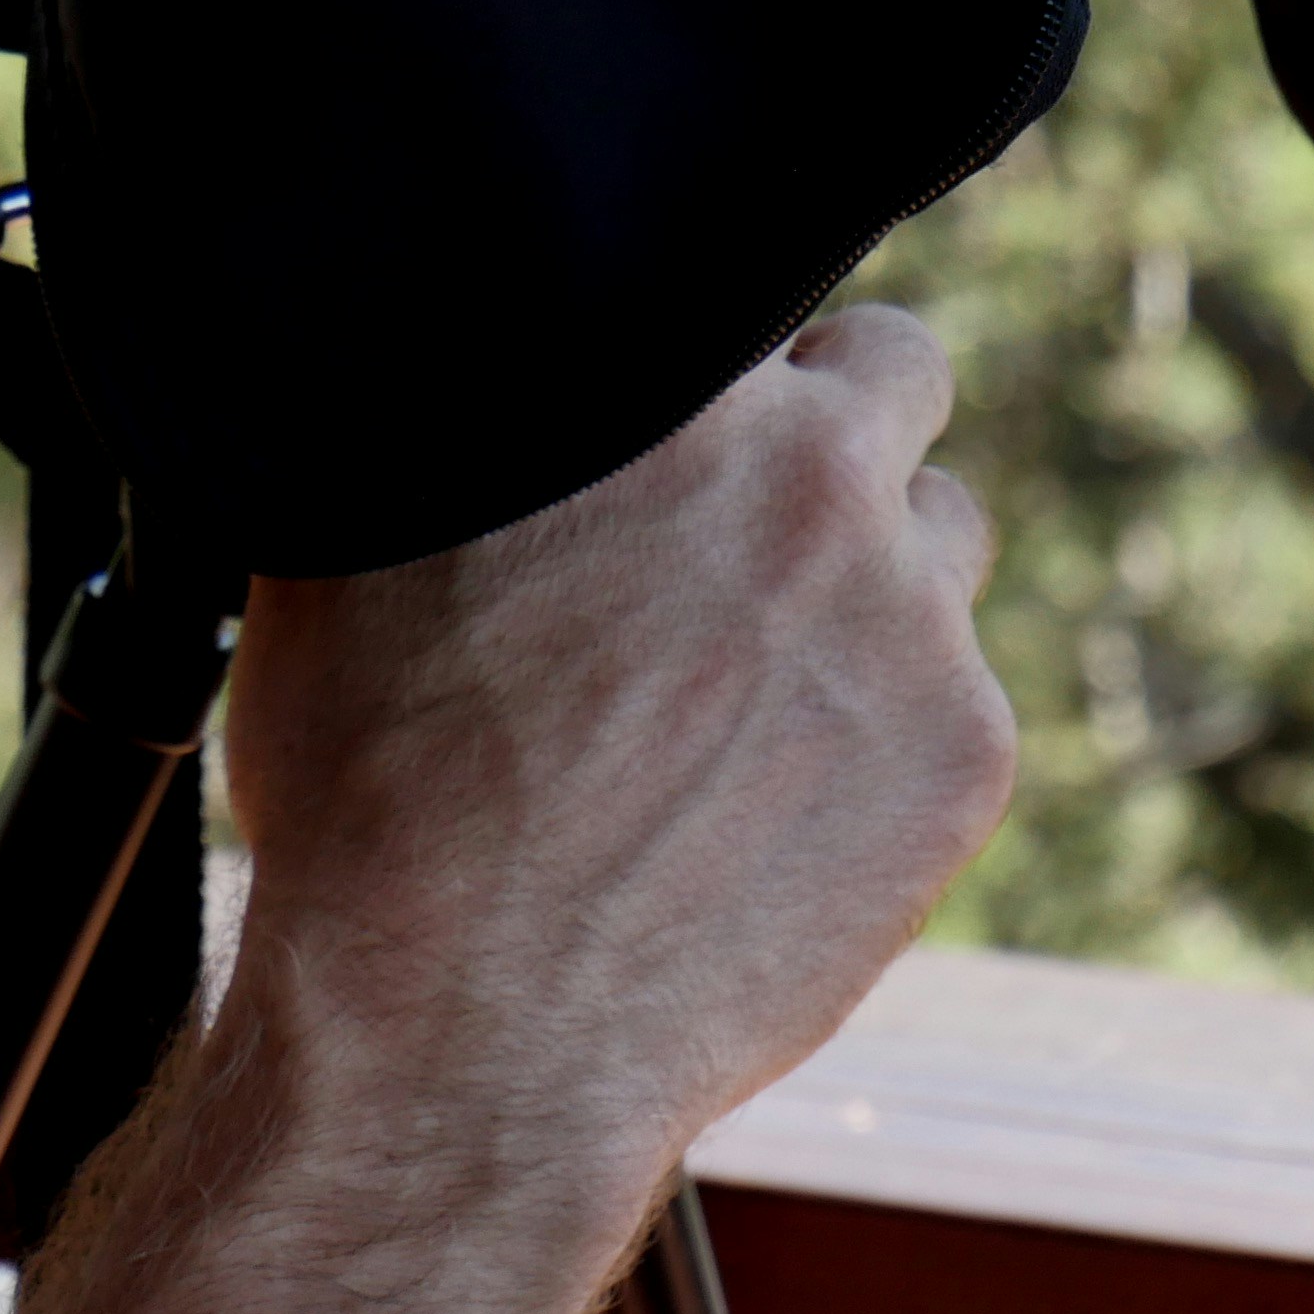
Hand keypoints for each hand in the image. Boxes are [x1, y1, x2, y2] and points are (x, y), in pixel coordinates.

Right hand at [34, 304, 1013, 1313]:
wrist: (462, 1024)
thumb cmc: (372, 785)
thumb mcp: (346, 543)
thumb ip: (453, 426)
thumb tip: (468, 367)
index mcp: (660, 387)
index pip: (741, 289)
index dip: (705, 362)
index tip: (673, 427)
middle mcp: (806, 467)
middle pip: (893, 366)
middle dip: (832, 421)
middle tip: (750, 511)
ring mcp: (908, 610)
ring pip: (943, 528)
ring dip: (875, 567)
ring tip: (758, 671)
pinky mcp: (967, 752)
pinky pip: (955, 688)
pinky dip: (886, 722)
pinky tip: (775, 791)